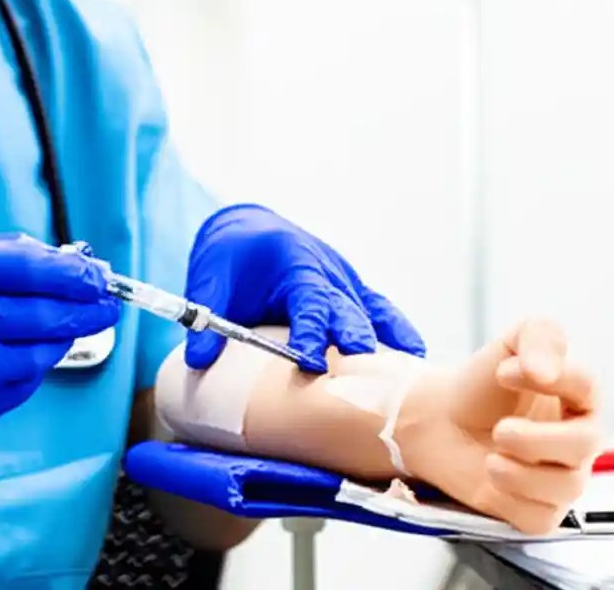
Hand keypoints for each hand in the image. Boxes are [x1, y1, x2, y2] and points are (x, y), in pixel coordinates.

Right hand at [0, 234, 120, 465]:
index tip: (97, 274)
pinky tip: (26, 357)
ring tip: (69, 327)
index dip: (73, 272)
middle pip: (43, 315)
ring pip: (38, 357)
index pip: (29, 267)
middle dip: (85, 309)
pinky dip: (30, 373)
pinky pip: (16, 390)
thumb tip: (50, 260)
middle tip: (107, 303)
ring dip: (60, 341)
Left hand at [184, 204, 424, 372]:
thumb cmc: (231, 257)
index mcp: (295, 263)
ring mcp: (346, 282)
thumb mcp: (210, 282)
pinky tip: (413, 360)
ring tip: (398, 382)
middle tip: (361, 377)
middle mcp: (328, 272)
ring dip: (382, 345)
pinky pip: (382, 312)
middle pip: (348, 309)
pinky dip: (398, 334)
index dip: (312, 331)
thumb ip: (207, 318)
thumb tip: (200, 361)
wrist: (248, 231)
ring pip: (372, 314)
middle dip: (355, 341)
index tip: (312, 362)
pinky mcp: (354, 293)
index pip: (308, 300)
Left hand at [398, 319, 600, 534]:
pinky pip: (540, 517)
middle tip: (500, 430)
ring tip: (491, 458)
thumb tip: (545, 369)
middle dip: (536, 439)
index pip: (586, 386)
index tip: (503, 372)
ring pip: (565, 487)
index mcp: (578, 397)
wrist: (441, 423)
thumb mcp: (510, 344)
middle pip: (583, 445)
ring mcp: (562, 477)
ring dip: (521, 473)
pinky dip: (511, 501)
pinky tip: (493, 480)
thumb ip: (538, 336)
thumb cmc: (483, 386)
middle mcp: (578, 439)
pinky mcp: (539, 510)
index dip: (550, 377)